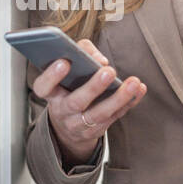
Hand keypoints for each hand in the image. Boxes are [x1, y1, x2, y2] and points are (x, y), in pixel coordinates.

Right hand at [35, 38, 145, 166]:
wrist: (69, 124)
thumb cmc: (70, 86)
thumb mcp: (68, 70)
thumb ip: (81, 53)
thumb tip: (100, 60)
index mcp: (51, 93)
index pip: (43, 87)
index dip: (52, 76)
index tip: (64, 62)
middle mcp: (62, 110)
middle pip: (76, 102)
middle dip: (93, 87)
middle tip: (109, 71)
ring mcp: (79, 124)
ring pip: (99, 113)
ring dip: (118, 98)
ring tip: (134, 83)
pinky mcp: (97, 130)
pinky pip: (115, 116)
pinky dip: (129, 102)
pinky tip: (139, 89)